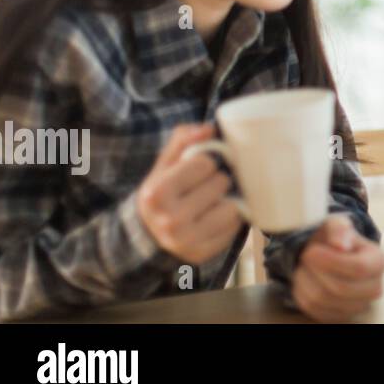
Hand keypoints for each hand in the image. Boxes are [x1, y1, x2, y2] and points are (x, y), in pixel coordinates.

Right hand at [136, 123, 243, 263]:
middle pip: (221, 182)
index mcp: (157, 193)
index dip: (205, 162)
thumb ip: (184, 140)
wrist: (148, 234)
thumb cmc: (163, 190)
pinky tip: (215, 218)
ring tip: (211, 202)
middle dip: (217, 180)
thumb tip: (208, 129)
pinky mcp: (202, 254)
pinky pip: (235, 227)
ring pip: (232, 206)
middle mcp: (170, 220)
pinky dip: (230, 219)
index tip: (198, 169)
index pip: (205, 163)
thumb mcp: (164, 164)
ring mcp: (187, 241)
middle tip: (204, 187)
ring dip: (226, 200)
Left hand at [291, 214, 383, 321]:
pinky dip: (301, 294)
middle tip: (305, 256)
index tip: (311, 251)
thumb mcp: (337, 224)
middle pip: (340, 289)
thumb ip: (339, 228)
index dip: (331, 262)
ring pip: (323, 301)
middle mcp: (373, 288)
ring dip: (305, 281)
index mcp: (378, 262)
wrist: (328, 254)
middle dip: (315, 271)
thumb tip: (340, 245)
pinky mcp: (339, 316)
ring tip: (304, 266)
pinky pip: (313, 310)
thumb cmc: (335, 239)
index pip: (358, 269)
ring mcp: (357, 306)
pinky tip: (304, 279)